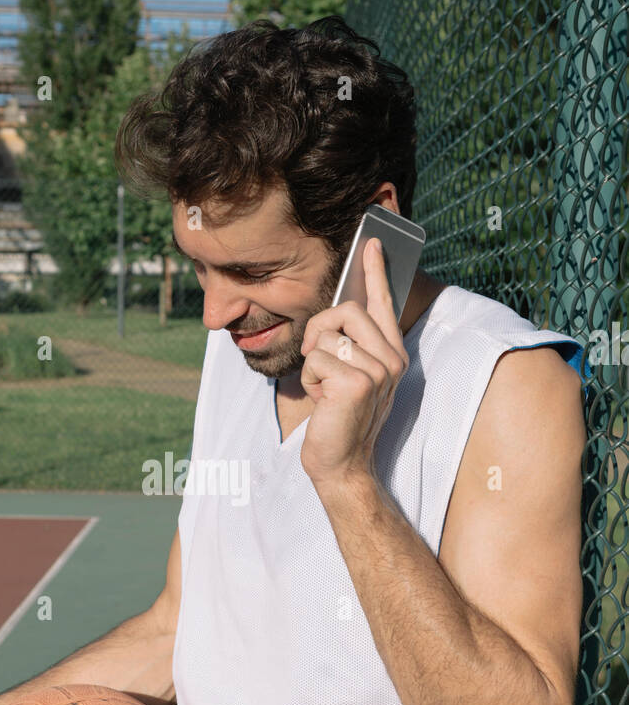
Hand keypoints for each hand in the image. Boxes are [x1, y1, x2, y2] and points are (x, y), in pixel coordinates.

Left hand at [299, 238, 408, 491]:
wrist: (341, 463)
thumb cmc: (340, 420)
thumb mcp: (349, 376)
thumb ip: (350, 345)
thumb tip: (338, 312)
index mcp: (392, 354)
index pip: (384, 304)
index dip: (376, 271)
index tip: (372, 242)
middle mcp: (393, 359)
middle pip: (346, 309)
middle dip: (318, 330)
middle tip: (316, 360)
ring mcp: (380, 370)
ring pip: (327, 334)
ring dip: (314, 363)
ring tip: (326, 390)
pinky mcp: (358, 382)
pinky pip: (318, 358)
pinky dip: (311, 380)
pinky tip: (324, 402)